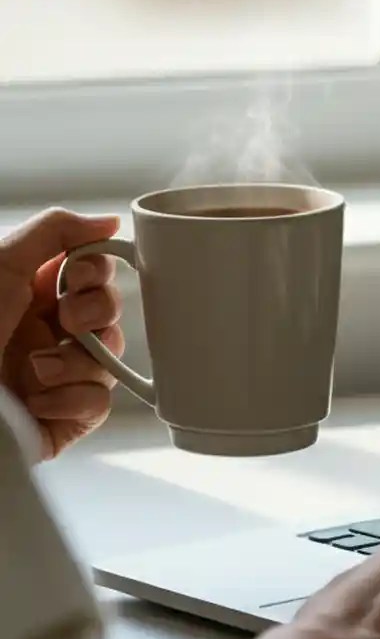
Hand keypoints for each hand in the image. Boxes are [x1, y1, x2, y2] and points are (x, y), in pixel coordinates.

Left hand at [0, 208, 122, 459]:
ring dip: (79, 362)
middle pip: (109, 315)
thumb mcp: (1, 265)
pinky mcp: (64, 417)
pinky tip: (36, 401)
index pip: (90, 275)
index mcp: (29, 297)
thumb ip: (54, 232)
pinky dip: (72, 401)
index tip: (77, 276)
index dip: (97, 272)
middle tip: (67, 321)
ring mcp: (57, 377)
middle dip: (96, 314)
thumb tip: (108, 221)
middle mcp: (45, 335)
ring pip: (109, 360)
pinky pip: (99, 403)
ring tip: (37, 368)